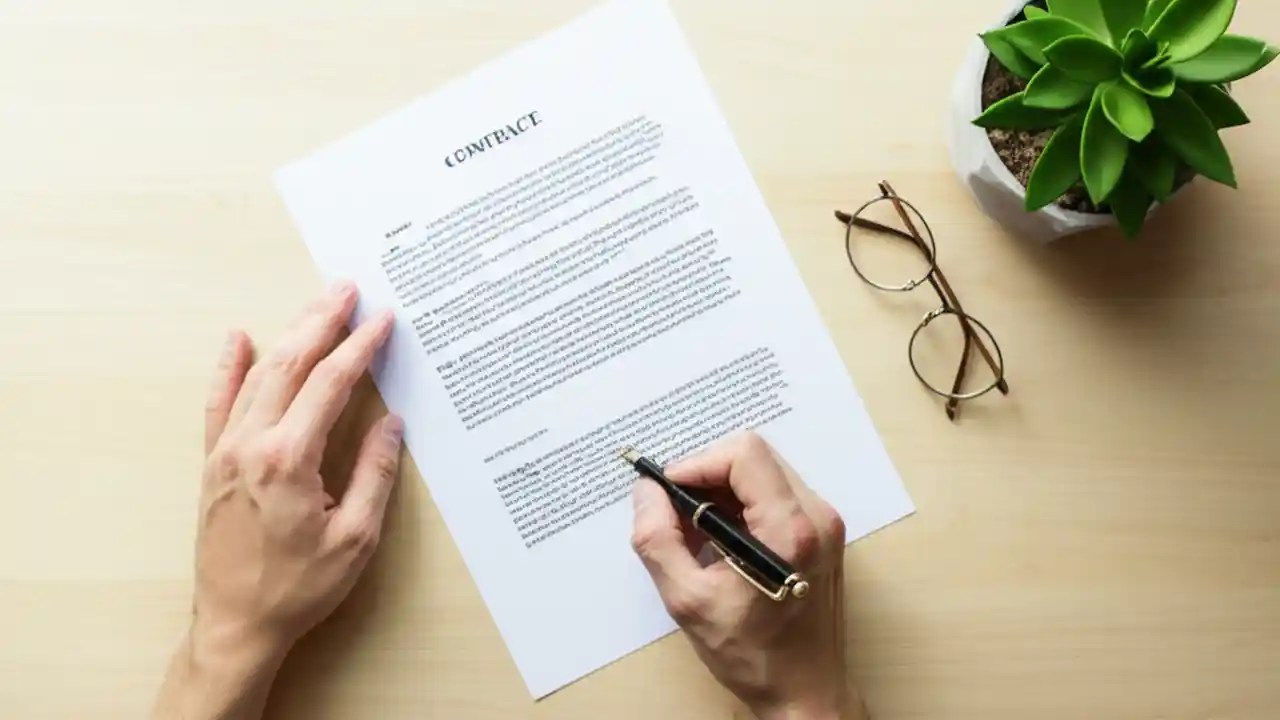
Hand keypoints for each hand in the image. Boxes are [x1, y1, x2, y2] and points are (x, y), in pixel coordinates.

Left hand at [154, 282, 401, 719]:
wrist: (235, 625)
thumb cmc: (297, 588)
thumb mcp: (355, 538)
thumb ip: (374, 474)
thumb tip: (392, 423)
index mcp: (288, 459)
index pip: (330, 384)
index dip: (359, 347)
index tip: (382, 320)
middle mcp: (250, 445)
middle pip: (290, 365)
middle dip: (322, 322)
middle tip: (347, 289)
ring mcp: (226, 452)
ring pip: (259, 375)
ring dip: (288, 335)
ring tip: (315, 305)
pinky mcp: (213, 464)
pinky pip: (220, 402)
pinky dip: (230, 367)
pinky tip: (239, 339)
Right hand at [630, 432, 865, 719]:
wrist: (805, 692)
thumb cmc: (753, 655)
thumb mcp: (687, 600)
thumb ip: (658, 539)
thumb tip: (646, 492)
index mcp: (791, 529)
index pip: (744, 454)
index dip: (697, 464)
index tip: (667, 492)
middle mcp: (817, 516)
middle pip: (754, 457)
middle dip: (707, 476)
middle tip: (676, 512)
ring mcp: (824, 524)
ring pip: (764, 473)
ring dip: (722, 492)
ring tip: (695, 534)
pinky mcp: (822, 534)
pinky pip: (776, 496)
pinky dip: (741, 507)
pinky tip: (720, 542)